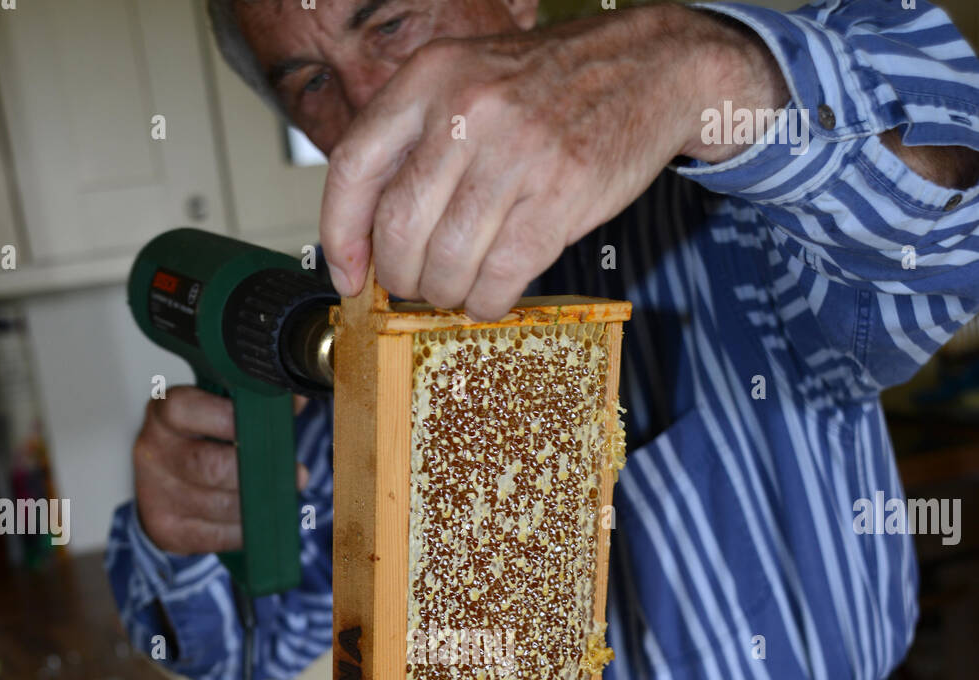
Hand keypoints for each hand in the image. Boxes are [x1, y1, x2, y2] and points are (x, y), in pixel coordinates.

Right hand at [133, 387, 309, 555]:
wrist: (164, 487)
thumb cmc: (201, 443)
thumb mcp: (220, 412)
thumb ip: (257, 404)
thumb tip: (297, 402)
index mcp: (163, 414)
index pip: (185, 410)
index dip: (227, 418)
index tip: (262, 426)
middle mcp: (152, 453)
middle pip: (210, 466)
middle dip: (258, 472)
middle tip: (296, 475)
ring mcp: (156, 494)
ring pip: (220, 505)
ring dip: (259, 504)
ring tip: (285, 497)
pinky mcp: (167, 529)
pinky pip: (219, 536)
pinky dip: (246, 530)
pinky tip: (259, 520)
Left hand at [320, 4, 777, 320]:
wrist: (648, 67)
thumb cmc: (550, 89)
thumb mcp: (469, 83)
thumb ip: (417, 141)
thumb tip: (367, 234)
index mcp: (430, 76)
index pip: (353, 167)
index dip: (341, 235)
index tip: (349, 275)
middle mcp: (466, 110)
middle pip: (398, 229)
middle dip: (401, 278)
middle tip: (417, 286)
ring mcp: (516, 152)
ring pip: (448, 263)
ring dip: (446, 294)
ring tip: (458, 289)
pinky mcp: (560, 194)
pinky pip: (501, 277)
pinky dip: (488, 301)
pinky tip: (492, 293)